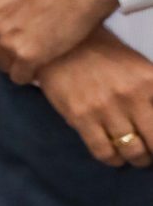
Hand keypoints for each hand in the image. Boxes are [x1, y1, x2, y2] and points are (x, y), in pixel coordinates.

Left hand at [0, 0, 114, 83]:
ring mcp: (8, 45)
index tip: (11, 20)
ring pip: (3, 63)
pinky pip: (20, 76)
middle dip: (3, 43)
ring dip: (15, 58)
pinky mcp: (30, 59)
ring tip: (35, 43)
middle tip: (26, 32)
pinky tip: (42, 58)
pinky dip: (29, 71)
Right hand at [36, 30, 152, 167]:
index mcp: (149, 80)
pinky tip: (114, 156)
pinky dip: (113, 160)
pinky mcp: (81, 118)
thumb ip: (152, 92)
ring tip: (135, 156)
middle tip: (150, 153)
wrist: (61, 45)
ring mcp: (105, 108)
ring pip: (132, 151)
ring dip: (137, 158)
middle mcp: (131, 95)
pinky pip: (103, 152)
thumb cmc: (103, 55)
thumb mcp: (139, 67)